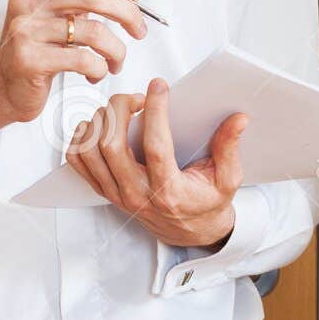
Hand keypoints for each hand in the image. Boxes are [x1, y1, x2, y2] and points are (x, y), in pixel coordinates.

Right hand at [0, 0, 148, 139]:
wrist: (3, 86)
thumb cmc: (37, 47)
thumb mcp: (63, 10)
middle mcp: (27, 0)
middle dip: (128, 14)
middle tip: (139, 30)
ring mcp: (26, 29)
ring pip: (93, 32)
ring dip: (116, 50)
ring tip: (116, 61)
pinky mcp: (29, 59)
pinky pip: (82, 59)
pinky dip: (100, 68)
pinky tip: (96, 72)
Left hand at [66, 77, 245, 247]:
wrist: (190, 233)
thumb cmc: (208, 202)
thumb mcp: (228, 179)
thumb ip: (229, 147)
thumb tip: (238, 119)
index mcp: (169, 191)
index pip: (156, 147)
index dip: (156, 111)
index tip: (159, 85)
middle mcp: (137, 194)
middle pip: (112, 145)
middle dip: (121, 109)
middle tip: (138, 97)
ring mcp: (117, 195)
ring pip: (91, 151)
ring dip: (101, 120)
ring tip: (122, 110)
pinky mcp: (106, 192)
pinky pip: (79, 162)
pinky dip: (82, 138)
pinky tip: (101, 125)